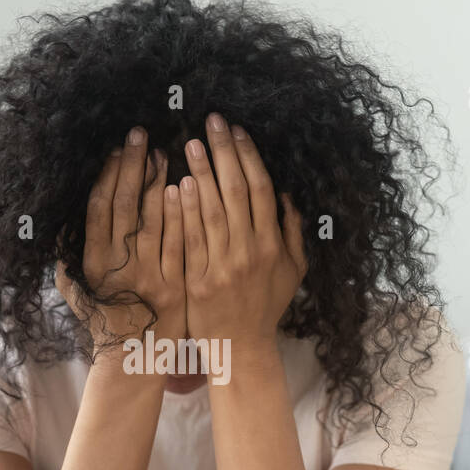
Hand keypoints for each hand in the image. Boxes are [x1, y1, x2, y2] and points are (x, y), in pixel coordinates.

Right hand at [56, 126, 185, 354]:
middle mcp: (118, 268)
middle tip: (142, 133)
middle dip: (133, 165)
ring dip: (159, 181)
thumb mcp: (77, 292)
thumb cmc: (104, 323)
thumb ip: (67, 259)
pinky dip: (181, 213)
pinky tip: (184, 187)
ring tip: (165, 151)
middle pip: (125, 205)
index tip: (118, 148)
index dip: (109, 175)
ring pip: (154, 219)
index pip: (99, 208)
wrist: (134, 361)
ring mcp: (148, 276)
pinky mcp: (175, 286)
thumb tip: (57, 225)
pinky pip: (179, 242)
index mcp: (92, 264)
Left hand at [179, 114, 304, 358]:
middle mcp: (250, 251)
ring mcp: (224, 265)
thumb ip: (291, 233)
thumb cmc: (265, 307)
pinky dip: (186, 211)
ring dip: (202, 173)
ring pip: (212, 210)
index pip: (261, 190)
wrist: (240, 347)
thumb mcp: (292, 272)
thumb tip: (288, 195)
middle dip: (224, 153)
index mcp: (272, 245)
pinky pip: (192, 239)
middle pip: (237, 192)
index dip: (249, 157)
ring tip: (190, 143)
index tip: (238, 130)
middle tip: (211, 122)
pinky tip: (177, 185)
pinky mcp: (199, 279)